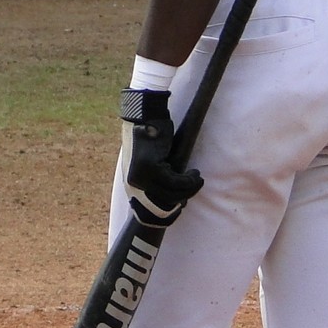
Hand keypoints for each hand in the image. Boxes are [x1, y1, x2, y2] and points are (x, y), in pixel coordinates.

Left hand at [120, 89, 203, 226]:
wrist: (145, 115)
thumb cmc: (149, 137)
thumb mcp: (148, 163)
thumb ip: (153, 181)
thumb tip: (171, 199)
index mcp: (130, 184)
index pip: (147, 211)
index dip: (167, 213)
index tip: (182, 207)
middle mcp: (133, 183)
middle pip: (163, 205)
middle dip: (182, 200)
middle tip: (194, 188)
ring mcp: (140, 176)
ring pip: (172, 194)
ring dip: (189, 188)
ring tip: (197, 178)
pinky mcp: (150, 167)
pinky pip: (175, 181)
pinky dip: (188, 180)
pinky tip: (195, 173)